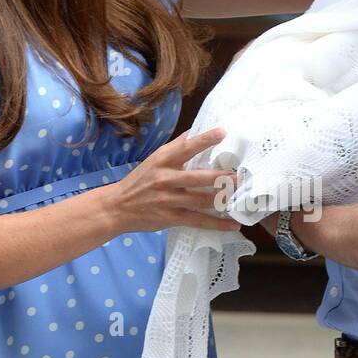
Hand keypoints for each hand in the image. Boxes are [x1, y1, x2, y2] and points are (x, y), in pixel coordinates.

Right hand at [111, 128, 241, 232]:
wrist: (117, 207)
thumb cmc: (140, 180)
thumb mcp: (154, 159)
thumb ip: (176, 147)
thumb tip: (196, 132)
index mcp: (163, 160)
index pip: (186, 147)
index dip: (205, 139)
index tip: (223, 132)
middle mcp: (165, 178)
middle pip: (197, 177)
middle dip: (219, 177)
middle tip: (237, 176)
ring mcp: (168, 199)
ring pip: (200, 199)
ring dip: (222, 199)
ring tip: (240, 197)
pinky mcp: (171, 217)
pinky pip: (198, 220)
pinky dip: (217, 224)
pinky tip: (232, 225)